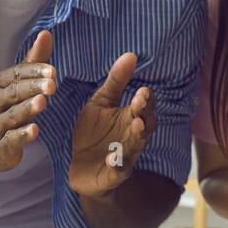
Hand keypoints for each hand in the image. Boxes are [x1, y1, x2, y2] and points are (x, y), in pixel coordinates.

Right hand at [0, 30, 55, 171]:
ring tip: (42, 102)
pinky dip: (22, 136)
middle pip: (14, 93)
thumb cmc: (2, 108)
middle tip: (52, 83)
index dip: (34, 72)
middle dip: (33, 87)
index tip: (52, 70)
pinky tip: (35, 130)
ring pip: (11, 116)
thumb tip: (46, 34)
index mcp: (0, 85)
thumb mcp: (16, 84)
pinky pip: (10, 140)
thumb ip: (34, 62)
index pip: (16, 74)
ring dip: (27, 108)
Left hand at [69, 52, 155, 197]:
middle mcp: (133, 135)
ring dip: (137, 136)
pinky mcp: (114, 173)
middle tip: (140, 102)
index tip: (143, 89)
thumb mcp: (101, 104)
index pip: (144, 106)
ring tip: (136, 124)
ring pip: (136, 145)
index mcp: (131, 117)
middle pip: (145, 124)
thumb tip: (131, 54)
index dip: (145, 99)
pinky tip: (115, 159)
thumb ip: (116, 82)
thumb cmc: (94, 133)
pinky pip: (119, 169)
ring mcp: (125, 154)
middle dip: (143, 113)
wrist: (82, 169)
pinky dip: (119, 164)